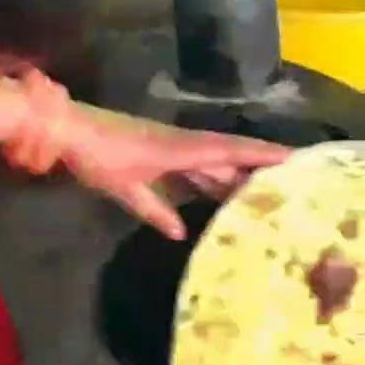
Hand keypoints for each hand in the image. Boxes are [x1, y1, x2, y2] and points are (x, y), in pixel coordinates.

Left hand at [61, 106, 290, 237]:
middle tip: (293, 183)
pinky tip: (218, 195)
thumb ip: (154, 210)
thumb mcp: (125, 188)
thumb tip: (182, 233)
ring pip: (213, 161)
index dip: (264, 154)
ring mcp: (171, 147)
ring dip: (236, 174)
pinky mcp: (159, 152)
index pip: (232, 150)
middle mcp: (183, 145)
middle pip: (228, 156)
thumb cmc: (97, 157)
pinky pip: (195, 165)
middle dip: (259, 167)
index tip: (297, 158)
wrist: (66, 131)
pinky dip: (211, 178)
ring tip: (264, 193)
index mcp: (181, 148)